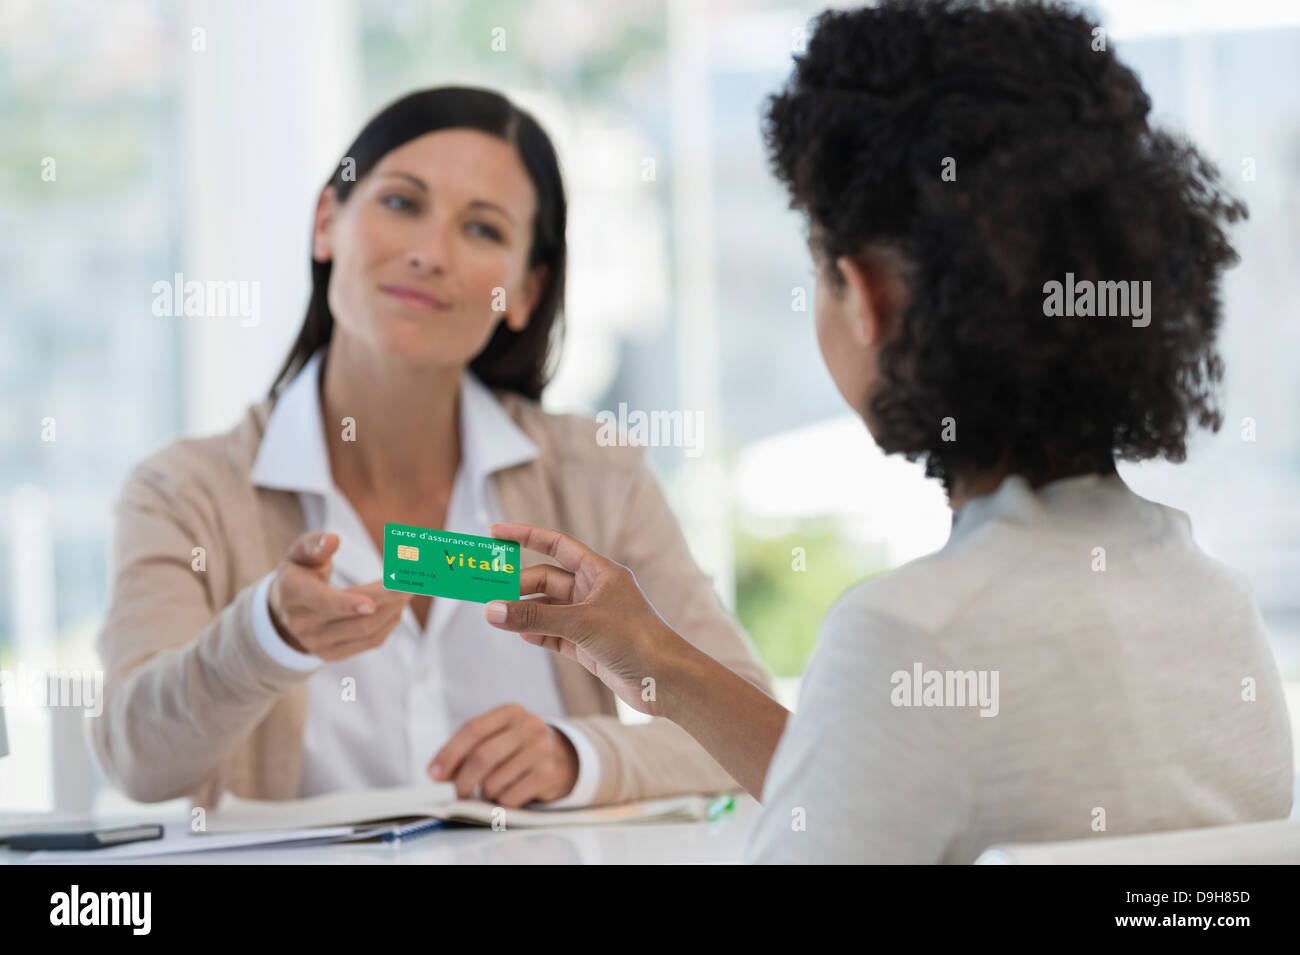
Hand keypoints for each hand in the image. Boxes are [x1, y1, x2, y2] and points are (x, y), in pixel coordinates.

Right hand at [267, 532, 411, 661]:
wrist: (285, 608)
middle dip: (390, 597)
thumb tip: (334, 540)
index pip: (321, 601)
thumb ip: (316, 544)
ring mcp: (316, 644)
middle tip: (414, 578)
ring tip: (411, 588)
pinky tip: (398, 605)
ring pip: (368, 630)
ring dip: (396, 608)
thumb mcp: (301, 552)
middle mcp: (301, 623)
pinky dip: (390, 622)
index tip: (373, 602)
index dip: (347, 603)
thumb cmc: (301, 571)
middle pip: (356, 617)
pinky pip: (370, 641)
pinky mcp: (332, 655)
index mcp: (292, 592)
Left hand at [427, 704, 578, 806]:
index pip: (473, 729)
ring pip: (494, 781)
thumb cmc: (516, 750)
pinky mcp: (548, 774)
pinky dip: (502, 802)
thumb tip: (436, 773)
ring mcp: (542, 749)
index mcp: (510, 712)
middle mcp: (529, 725)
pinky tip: (510, 794)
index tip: (433, 774)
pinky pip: (510, 797)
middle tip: (459, 794)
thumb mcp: (495, 740)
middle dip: (463, 780)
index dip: (449, 753)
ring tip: (492, 789)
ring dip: (485, 793)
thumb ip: (464, 752)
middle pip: (482, 756)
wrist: (562, 759)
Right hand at [480, 522, 684, 716]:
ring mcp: (591, 618)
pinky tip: (521, 634)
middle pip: (547, 579)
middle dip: (519, 587)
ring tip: (498, 617)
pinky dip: (538, 633)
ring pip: (549, 608)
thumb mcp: (580, 623)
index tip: (496, 533)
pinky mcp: (589, 644)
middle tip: (490, 596)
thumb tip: (492, 610)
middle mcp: (595, 591)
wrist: (665, 680)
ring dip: (525, 612)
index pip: (556, 545)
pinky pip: (555, 633)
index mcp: (600, 571)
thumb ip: (535, 616)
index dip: (526, 536)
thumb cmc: (634, 640)